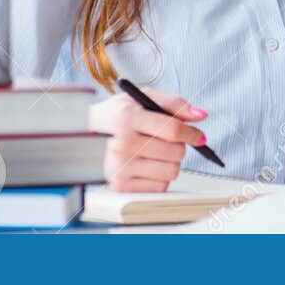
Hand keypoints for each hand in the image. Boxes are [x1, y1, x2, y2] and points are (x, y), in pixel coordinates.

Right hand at [89, 90, 208, 192]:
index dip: (192, 133)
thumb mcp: (142, 98)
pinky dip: (160, 177)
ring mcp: (119, 167)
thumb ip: (174, 104)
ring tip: (156, 152)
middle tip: (169, 141)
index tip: (198, 136)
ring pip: (171, 171)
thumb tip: (200, 115)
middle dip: (179, 146)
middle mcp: (122, 144)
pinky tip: (147, 165)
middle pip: (176, 152)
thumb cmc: (117, 115)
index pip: (173, 129)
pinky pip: (160, 186)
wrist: (84, 135)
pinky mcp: (120, 186)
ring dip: (170, 162)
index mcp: (127, 118)